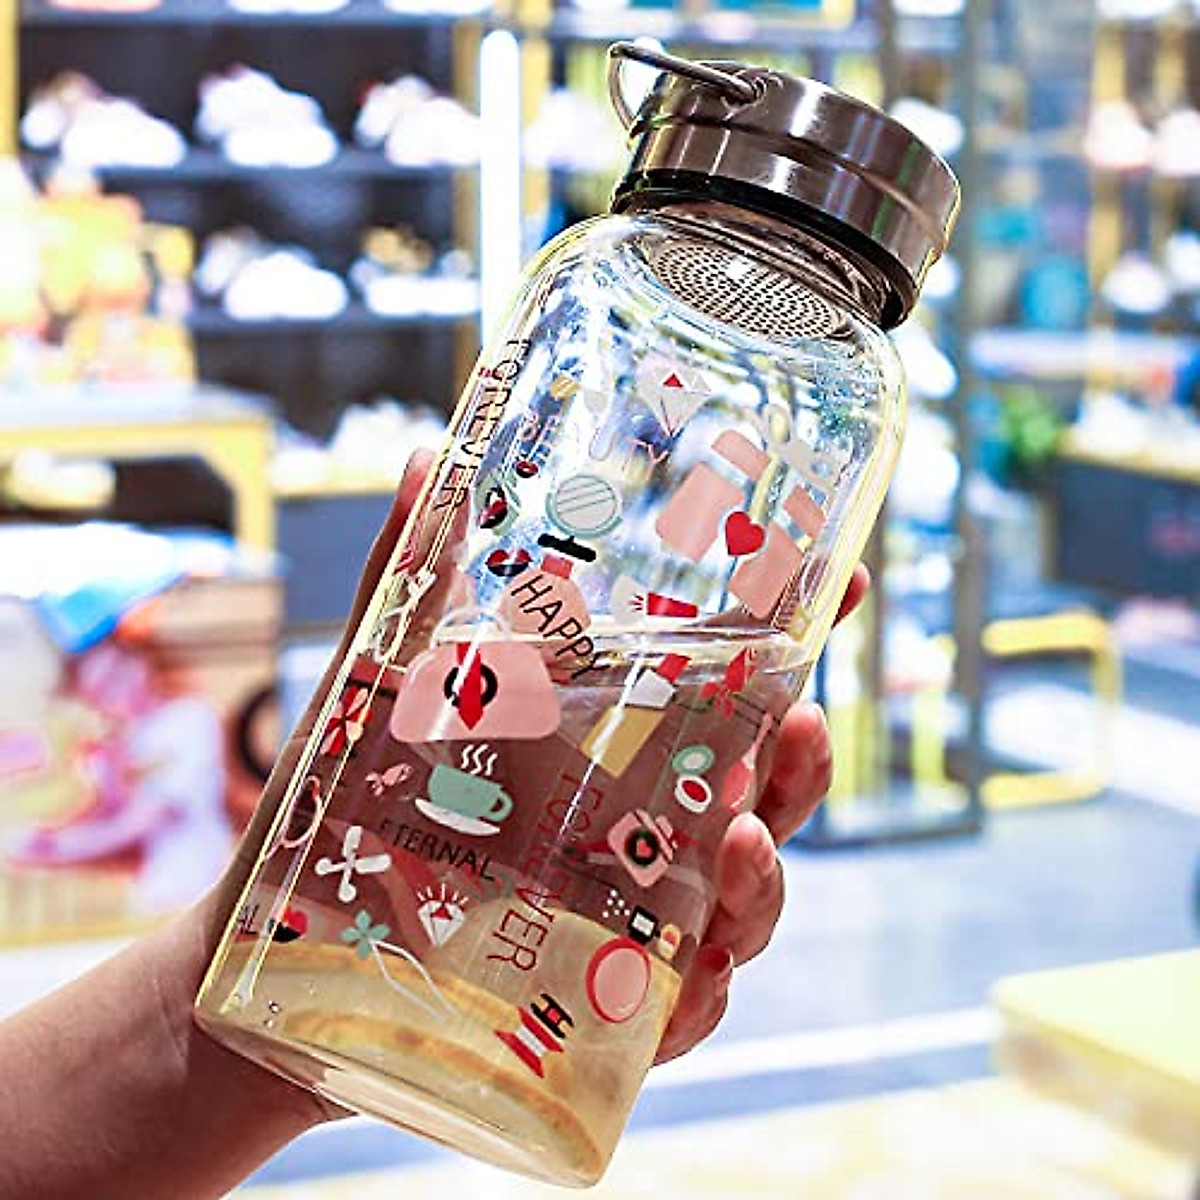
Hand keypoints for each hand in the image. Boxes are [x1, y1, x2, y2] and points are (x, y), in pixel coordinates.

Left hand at [201, 453, 867, 1076]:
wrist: (281, 948)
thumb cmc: (349, 803)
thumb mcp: (387, 682)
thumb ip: (416, 576)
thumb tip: (425, 456)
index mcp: (606, 738)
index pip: (725, 683)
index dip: (794, 631)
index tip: (843, 579)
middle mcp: (634, 824)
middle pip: (762, 795)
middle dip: (806, 762)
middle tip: (805, 720)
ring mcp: (623, 916)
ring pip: (739, 901)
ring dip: (768, 877)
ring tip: (748, 839)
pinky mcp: (594, 1004)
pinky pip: (675, 1010)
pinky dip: (701, 995)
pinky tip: (698, 973)